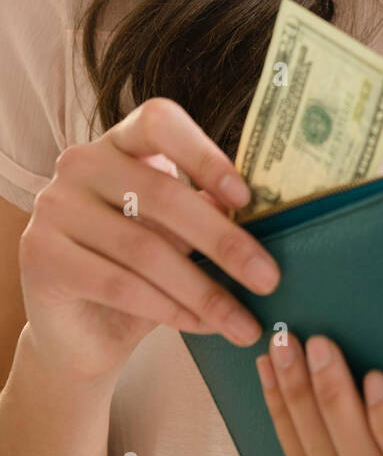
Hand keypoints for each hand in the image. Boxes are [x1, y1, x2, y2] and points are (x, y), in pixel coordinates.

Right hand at [19, 98, 280, 384]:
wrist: (82, 332)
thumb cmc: (141, 272)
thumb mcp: (178, 236)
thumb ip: (205, 213)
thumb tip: (264, 213)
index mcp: (121, 143)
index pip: (159, 122)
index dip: (204, 155)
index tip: (246, 197)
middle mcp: (82, 163)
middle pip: (162, 194)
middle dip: (224, 242)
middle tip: (268, 278)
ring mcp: (55, 207)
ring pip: (144, 248)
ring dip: (204, 291)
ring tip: (243, 324)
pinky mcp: (40, 256)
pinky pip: (118, 283)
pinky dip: (168, 309)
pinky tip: (201, 326)